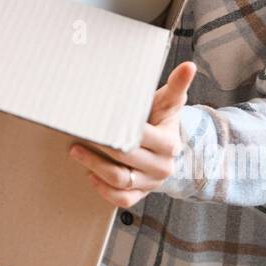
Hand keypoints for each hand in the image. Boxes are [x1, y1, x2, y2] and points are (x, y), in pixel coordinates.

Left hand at [67, 61, 196, 207]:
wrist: (166, 147)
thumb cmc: (161, 119)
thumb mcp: (169, 103)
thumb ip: (177, 86)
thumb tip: (189, 65)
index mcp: (169, 143)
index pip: (142, 137)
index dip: (119, 130)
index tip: (100, 120)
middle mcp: (163, 167)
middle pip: (128, 159)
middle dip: (101, 146)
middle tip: (79, 132)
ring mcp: (152, 183)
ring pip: (121, 180)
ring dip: (95, 166)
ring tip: (76, 150)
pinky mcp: (142, 194)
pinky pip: (123, 200)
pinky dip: (104, 190)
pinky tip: (90, 176)